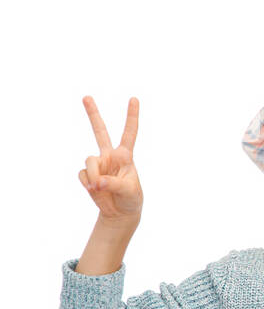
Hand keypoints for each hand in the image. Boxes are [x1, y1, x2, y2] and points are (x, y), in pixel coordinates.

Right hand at [79, 96, 142, 221]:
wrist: (119, 212)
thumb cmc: (131, 199)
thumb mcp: (129, 191)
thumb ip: (113, 184)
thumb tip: (97, 181)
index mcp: (125, 156)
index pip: (129, 133)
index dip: (132, 116)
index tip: (134, 99)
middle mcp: (110, 156)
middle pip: (100, 131)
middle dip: (93, 114)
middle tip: (86, 96)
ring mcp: (98, 164)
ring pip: (89, 161)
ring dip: (93, 175)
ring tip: (99, 187)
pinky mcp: (88, 174)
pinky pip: (83, 174)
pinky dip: (87, 183)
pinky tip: (94, 189)